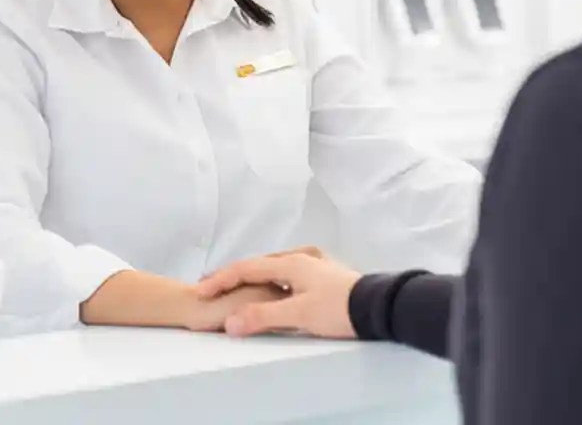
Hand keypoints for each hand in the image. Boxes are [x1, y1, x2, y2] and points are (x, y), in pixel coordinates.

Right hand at [196, 253, 361, 338]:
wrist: (381, 306)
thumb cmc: (341, 308)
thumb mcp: (298, 316)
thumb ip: (262, 317)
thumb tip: (230, 323)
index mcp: (290, 263)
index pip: (245, 269)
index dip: (220, 280)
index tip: (200, 291)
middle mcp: (302, 258)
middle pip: (259, 264)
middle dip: (233, 275)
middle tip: (212, 284)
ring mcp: (316, 264)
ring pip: (276, 267)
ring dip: (254, 277)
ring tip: (239, 285)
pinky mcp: (327, 275)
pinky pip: (290, 273)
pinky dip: (273, 280)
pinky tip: (277, 288)